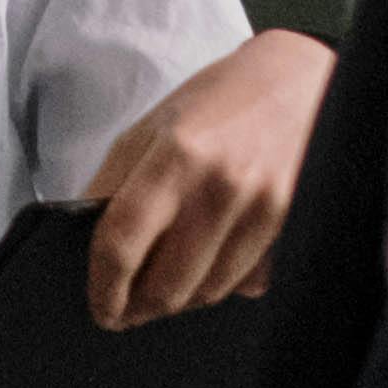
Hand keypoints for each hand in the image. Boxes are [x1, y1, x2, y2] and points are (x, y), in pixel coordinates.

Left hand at [85, 25, 335, 325]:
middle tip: (128, 305)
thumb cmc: (218, 100)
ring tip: (167, 280)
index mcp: (175, 155)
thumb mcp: (152, 128)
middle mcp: (221, 186)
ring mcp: (262, 209)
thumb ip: (117, 185)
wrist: (299, 79)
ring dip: (181, 297)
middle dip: (141, 305)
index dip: (104, 287)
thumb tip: (88, 245)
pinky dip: (223, 282)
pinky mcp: (291, 224)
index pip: (123, 242)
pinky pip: (248, 281)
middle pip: (168, 284)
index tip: (100, 308)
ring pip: (208, 291)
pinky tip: (212, 261)